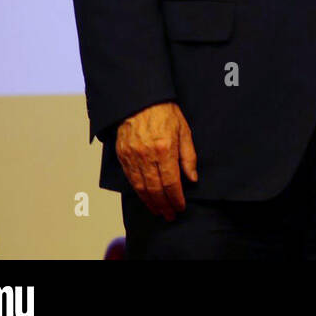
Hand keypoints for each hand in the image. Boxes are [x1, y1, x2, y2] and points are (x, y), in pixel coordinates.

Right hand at [115, 101, 197, 221]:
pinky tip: (145, 198)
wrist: (140, 100)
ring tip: (159, 211)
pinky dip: (138, 192)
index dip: (176, 199)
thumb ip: (189, 157)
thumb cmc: (165, 113)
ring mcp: (132, 156)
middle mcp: (146, 156)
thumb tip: (192, 179)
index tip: (180, 207)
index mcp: (165, 149)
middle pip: (155, 189)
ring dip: (150, 203)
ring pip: (141, 188)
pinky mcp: (122, 156)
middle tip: (170, 215)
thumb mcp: (184, 130)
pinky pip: (130, 179)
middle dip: (163, 205)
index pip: (171, 183)